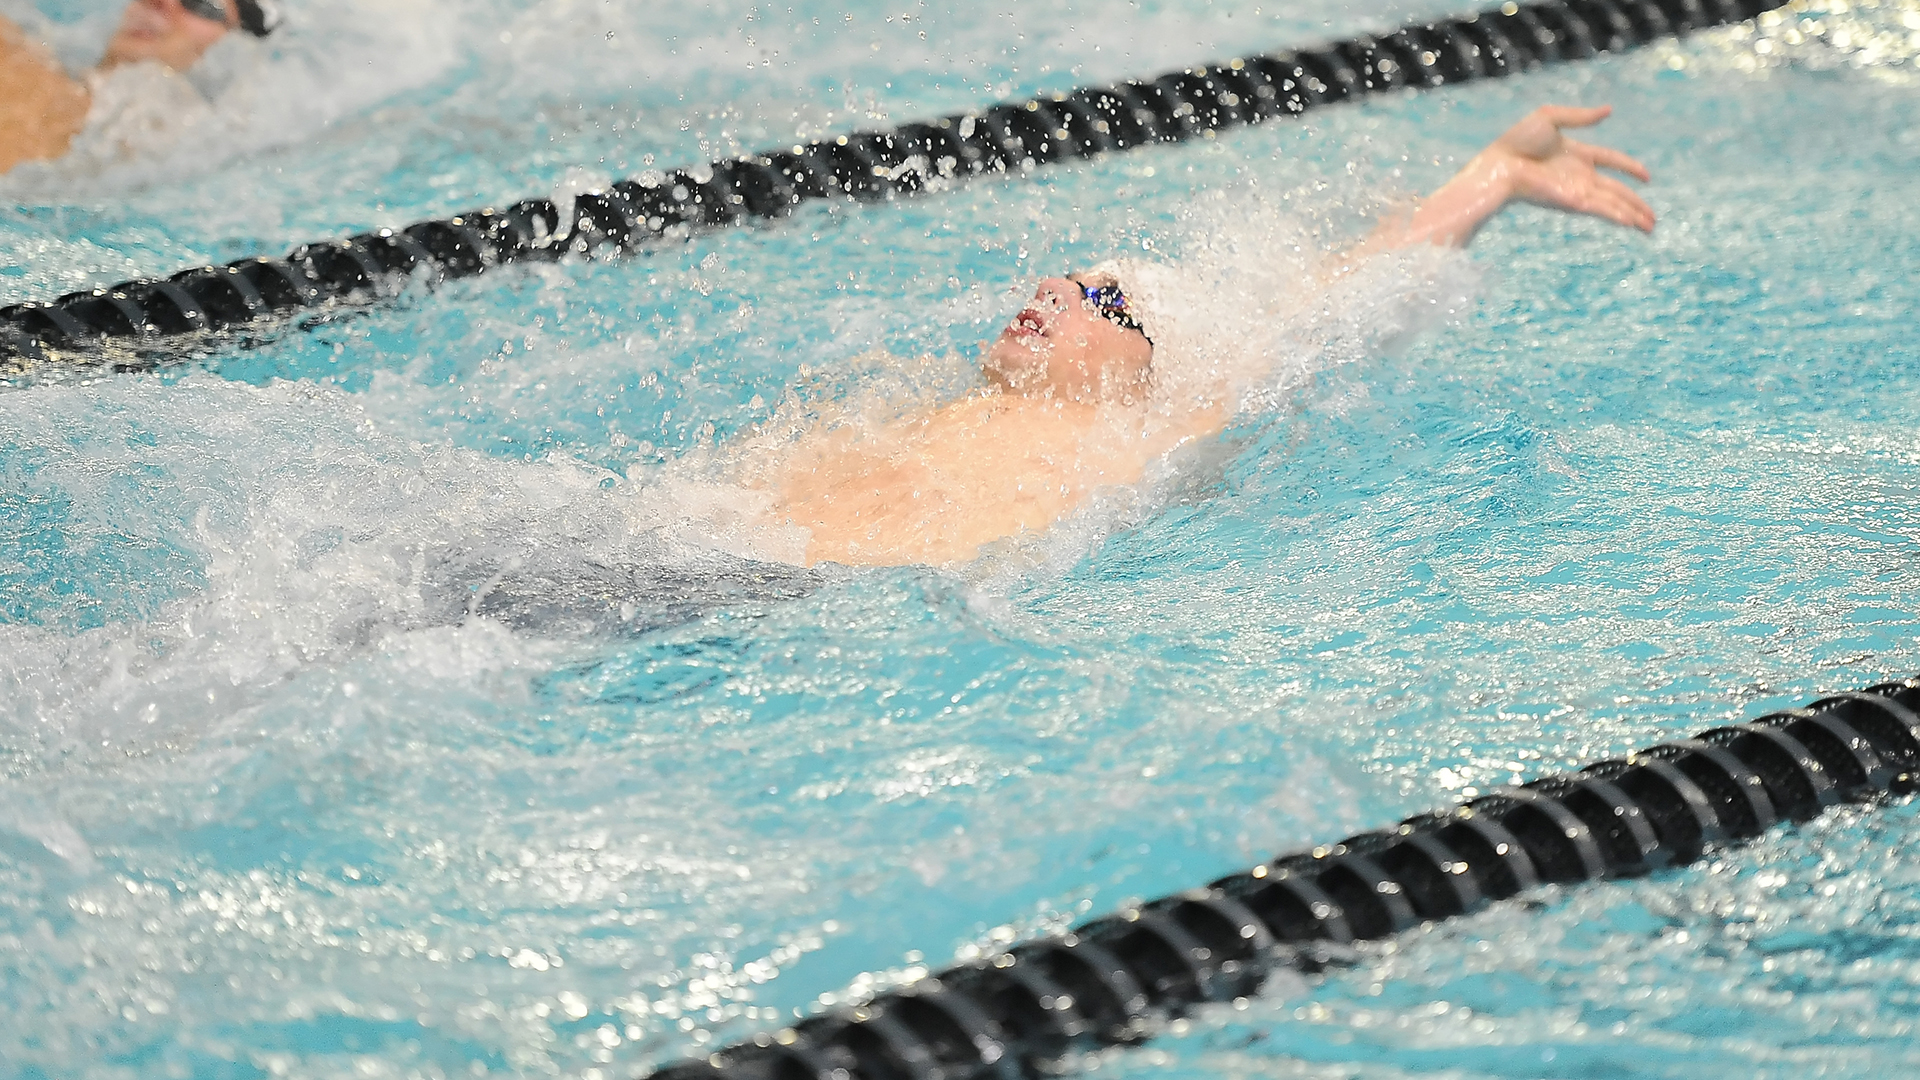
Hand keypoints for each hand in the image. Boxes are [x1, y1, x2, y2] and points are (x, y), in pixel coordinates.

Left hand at [1381, 104, 1653, 249]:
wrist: (1500, 163)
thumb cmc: (1516, 140)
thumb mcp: (1550, 117)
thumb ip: (1581, 116)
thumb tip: (1609, 110)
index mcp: (1577, 154)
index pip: (1611, 161)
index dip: (1630, 168)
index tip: (1646, 176)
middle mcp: (1580, 175)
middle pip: (1616, 191)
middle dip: (1636, 204)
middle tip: (1653, 219)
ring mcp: (1578, 190)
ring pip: (1613, 204)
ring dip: (1633, 216)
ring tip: (1650, 228)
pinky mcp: (1572, 201)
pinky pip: (1601, 209)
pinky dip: (1617, 215)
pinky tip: (1632, 224)